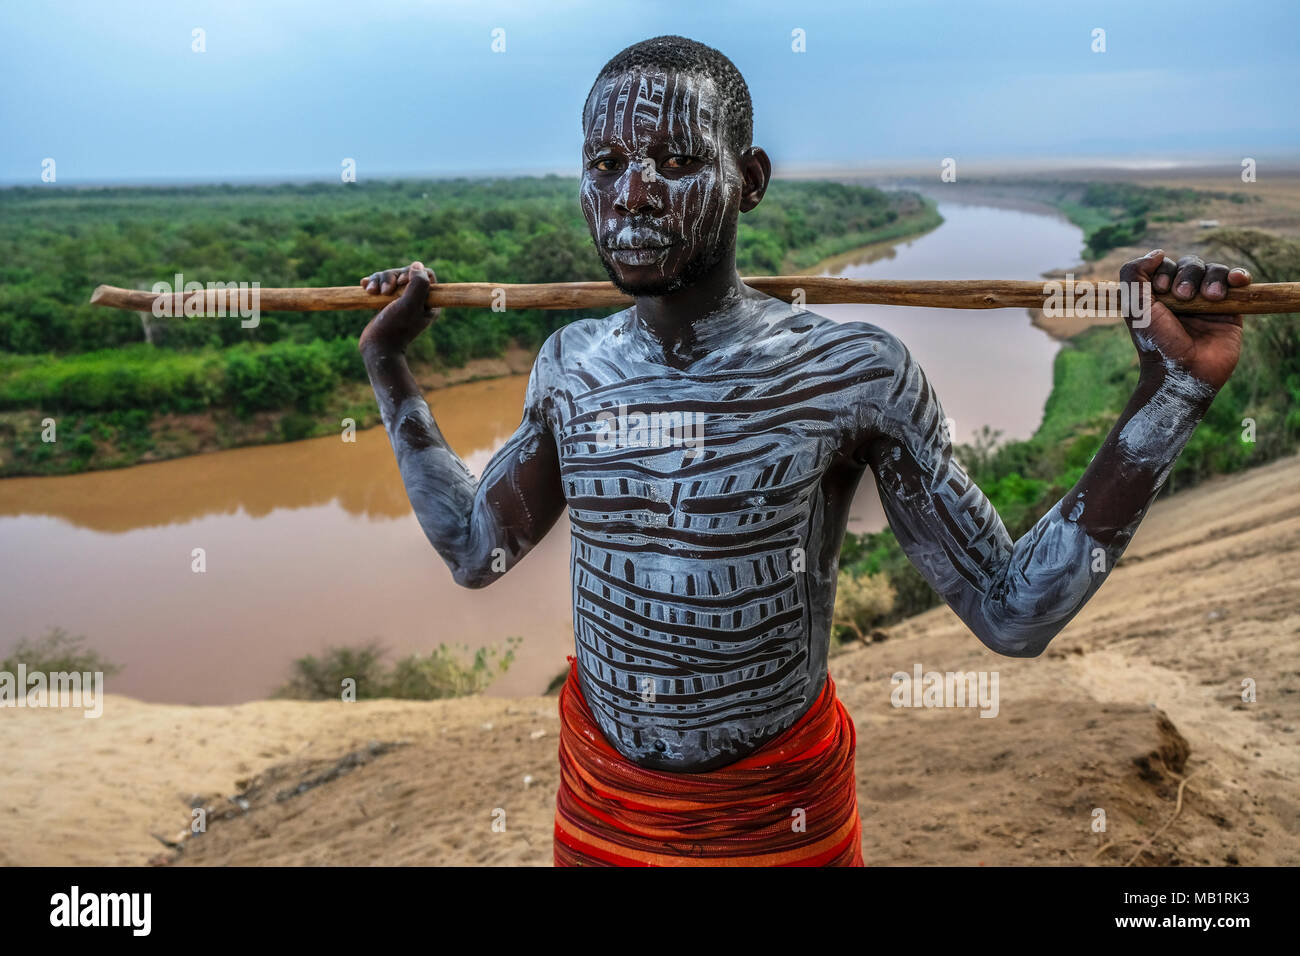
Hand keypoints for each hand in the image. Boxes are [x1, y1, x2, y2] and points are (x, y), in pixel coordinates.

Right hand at [357, 261, 437, 355]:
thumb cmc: (395, 328)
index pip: (425, 274)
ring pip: (391, 278)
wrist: (378, 347)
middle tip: (384, 291)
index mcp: (430, 302)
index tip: (400, 284)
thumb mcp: (410, 304)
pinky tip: (364, 286)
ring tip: (372, 291)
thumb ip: (418, 284)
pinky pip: (380, 285)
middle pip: (405, 273)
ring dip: (379, 280)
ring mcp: (401, 301)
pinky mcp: (386, 303)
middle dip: (391, 277)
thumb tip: (417, 265)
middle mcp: (418, 300)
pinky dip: (372, 283)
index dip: (411, 274)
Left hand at [1120, 249, 1250, 390]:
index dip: (1166, 270)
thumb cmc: (1156, 342)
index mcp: (1157, 295)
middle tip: (1184, 297)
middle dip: (1188, 275)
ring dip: (1212, 278)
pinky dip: (1238, 276)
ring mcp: (1207, 303)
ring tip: (1210, 298)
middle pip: (1191, 265)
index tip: (1162, 291)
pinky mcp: (1230, 311)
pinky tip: (1238, 281)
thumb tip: (1158, 252)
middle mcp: (1182, 297)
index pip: (1166, 265)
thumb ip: (1133, 274)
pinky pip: (1237, 284)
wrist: (1183, 373)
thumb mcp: (1134, 307)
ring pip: (1214, 271)